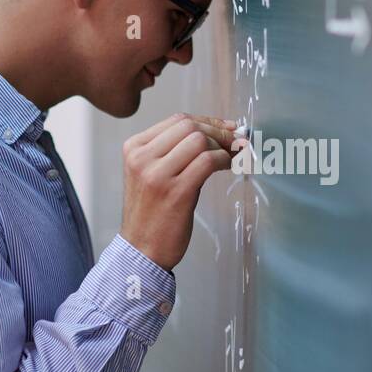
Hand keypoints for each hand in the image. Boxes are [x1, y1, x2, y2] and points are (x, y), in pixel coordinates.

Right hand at [119, 112, 238, 270]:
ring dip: (223, 146)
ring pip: (199, 140)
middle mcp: (142, 158)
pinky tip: (228, 167)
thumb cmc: (152, 214)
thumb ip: (173, 153)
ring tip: (233, 157)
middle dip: (219, 131)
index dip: (208, 122)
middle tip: (237, 142)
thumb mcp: (151, 175)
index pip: (177, 120)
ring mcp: (157, 174)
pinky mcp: (176, 191)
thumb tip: (215, 134)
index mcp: (134, 149)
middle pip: (190, 126)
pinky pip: (208, 161)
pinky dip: (224, 160)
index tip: (227, 129)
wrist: (141, 250)